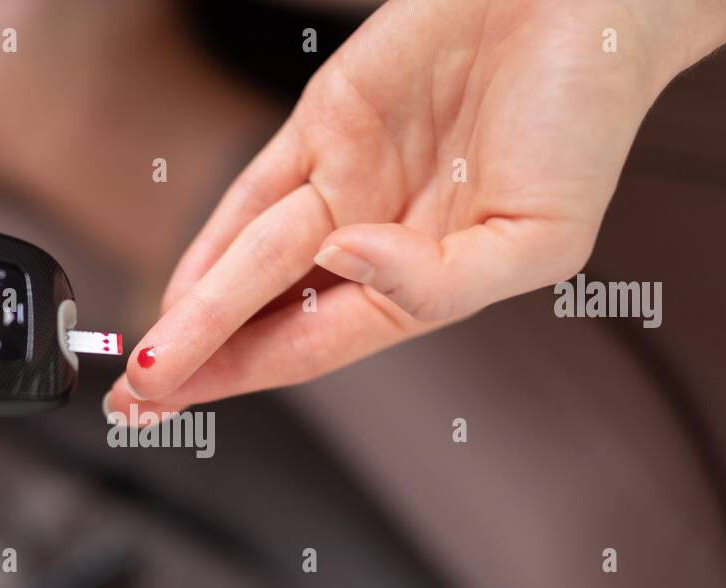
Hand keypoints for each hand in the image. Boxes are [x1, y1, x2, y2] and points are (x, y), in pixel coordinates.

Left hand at [104, 0, 725, 415]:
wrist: (589, 0)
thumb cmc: (586, 116)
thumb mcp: (538, 237)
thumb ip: (436, 278)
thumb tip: (345, 263)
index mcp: (421, 281)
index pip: (310, 348)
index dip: (241, 380)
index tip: (176, 408)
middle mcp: (371, 238)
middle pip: (264, 315)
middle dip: (199, 360)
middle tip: (135, 401)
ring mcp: (344, 180)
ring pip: (249, 258)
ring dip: (194, 309)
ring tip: (145, 358)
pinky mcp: (327, 120)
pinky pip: (253, 189)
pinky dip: (212, 236)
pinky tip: (176, 283)